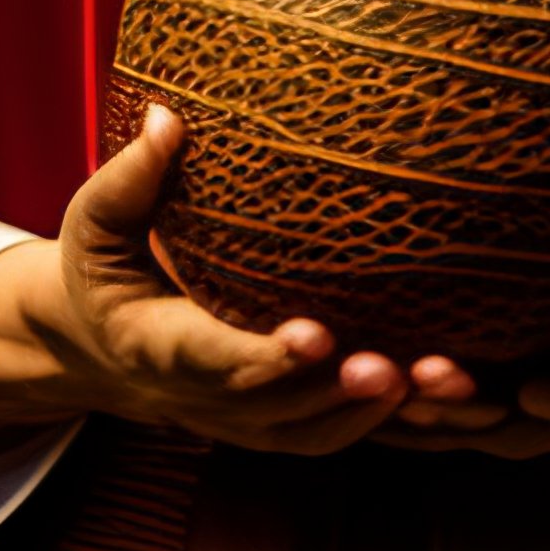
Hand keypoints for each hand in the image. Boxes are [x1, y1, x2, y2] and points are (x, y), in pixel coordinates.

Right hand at [0, 106, 479, 463]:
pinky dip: (393, 423)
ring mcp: (245, 420)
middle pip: (277, 410)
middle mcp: (203, 399)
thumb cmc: (106, 267)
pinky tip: (452, 392)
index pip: (210, 358)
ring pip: (317, 433)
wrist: (99, 348)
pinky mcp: (281, 422)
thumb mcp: (97, 220)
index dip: (262, 357)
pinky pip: (338, 433)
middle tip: (394, 367)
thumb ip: (132, 176)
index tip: (314, 336)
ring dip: (380, 414)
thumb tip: (168, 117)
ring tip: (444, 381)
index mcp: (155, 347)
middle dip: (337, 392)